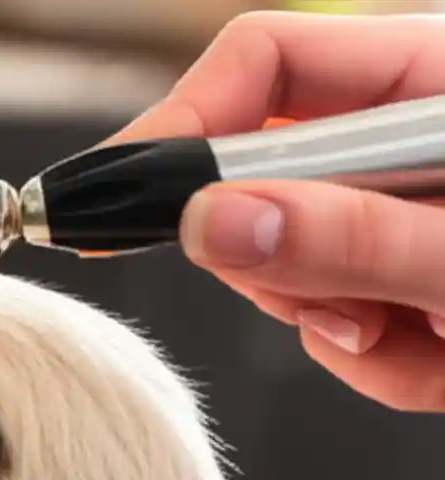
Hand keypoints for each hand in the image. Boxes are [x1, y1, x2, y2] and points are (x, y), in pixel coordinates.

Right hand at [110, 11, 444, 412]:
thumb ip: (352, 238)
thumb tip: (211, 224)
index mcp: (435, 77)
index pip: (264, 66)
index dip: (180, 125)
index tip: (120, 198)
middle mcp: (410, 137)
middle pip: (260, 176)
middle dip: (278, 260)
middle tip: (328, 306)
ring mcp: (409, 209)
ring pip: (297, 265)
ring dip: (341, 325)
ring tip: (435, 345)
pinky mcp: (415, 274)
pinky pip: (340, 319)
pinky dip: (380, 360)